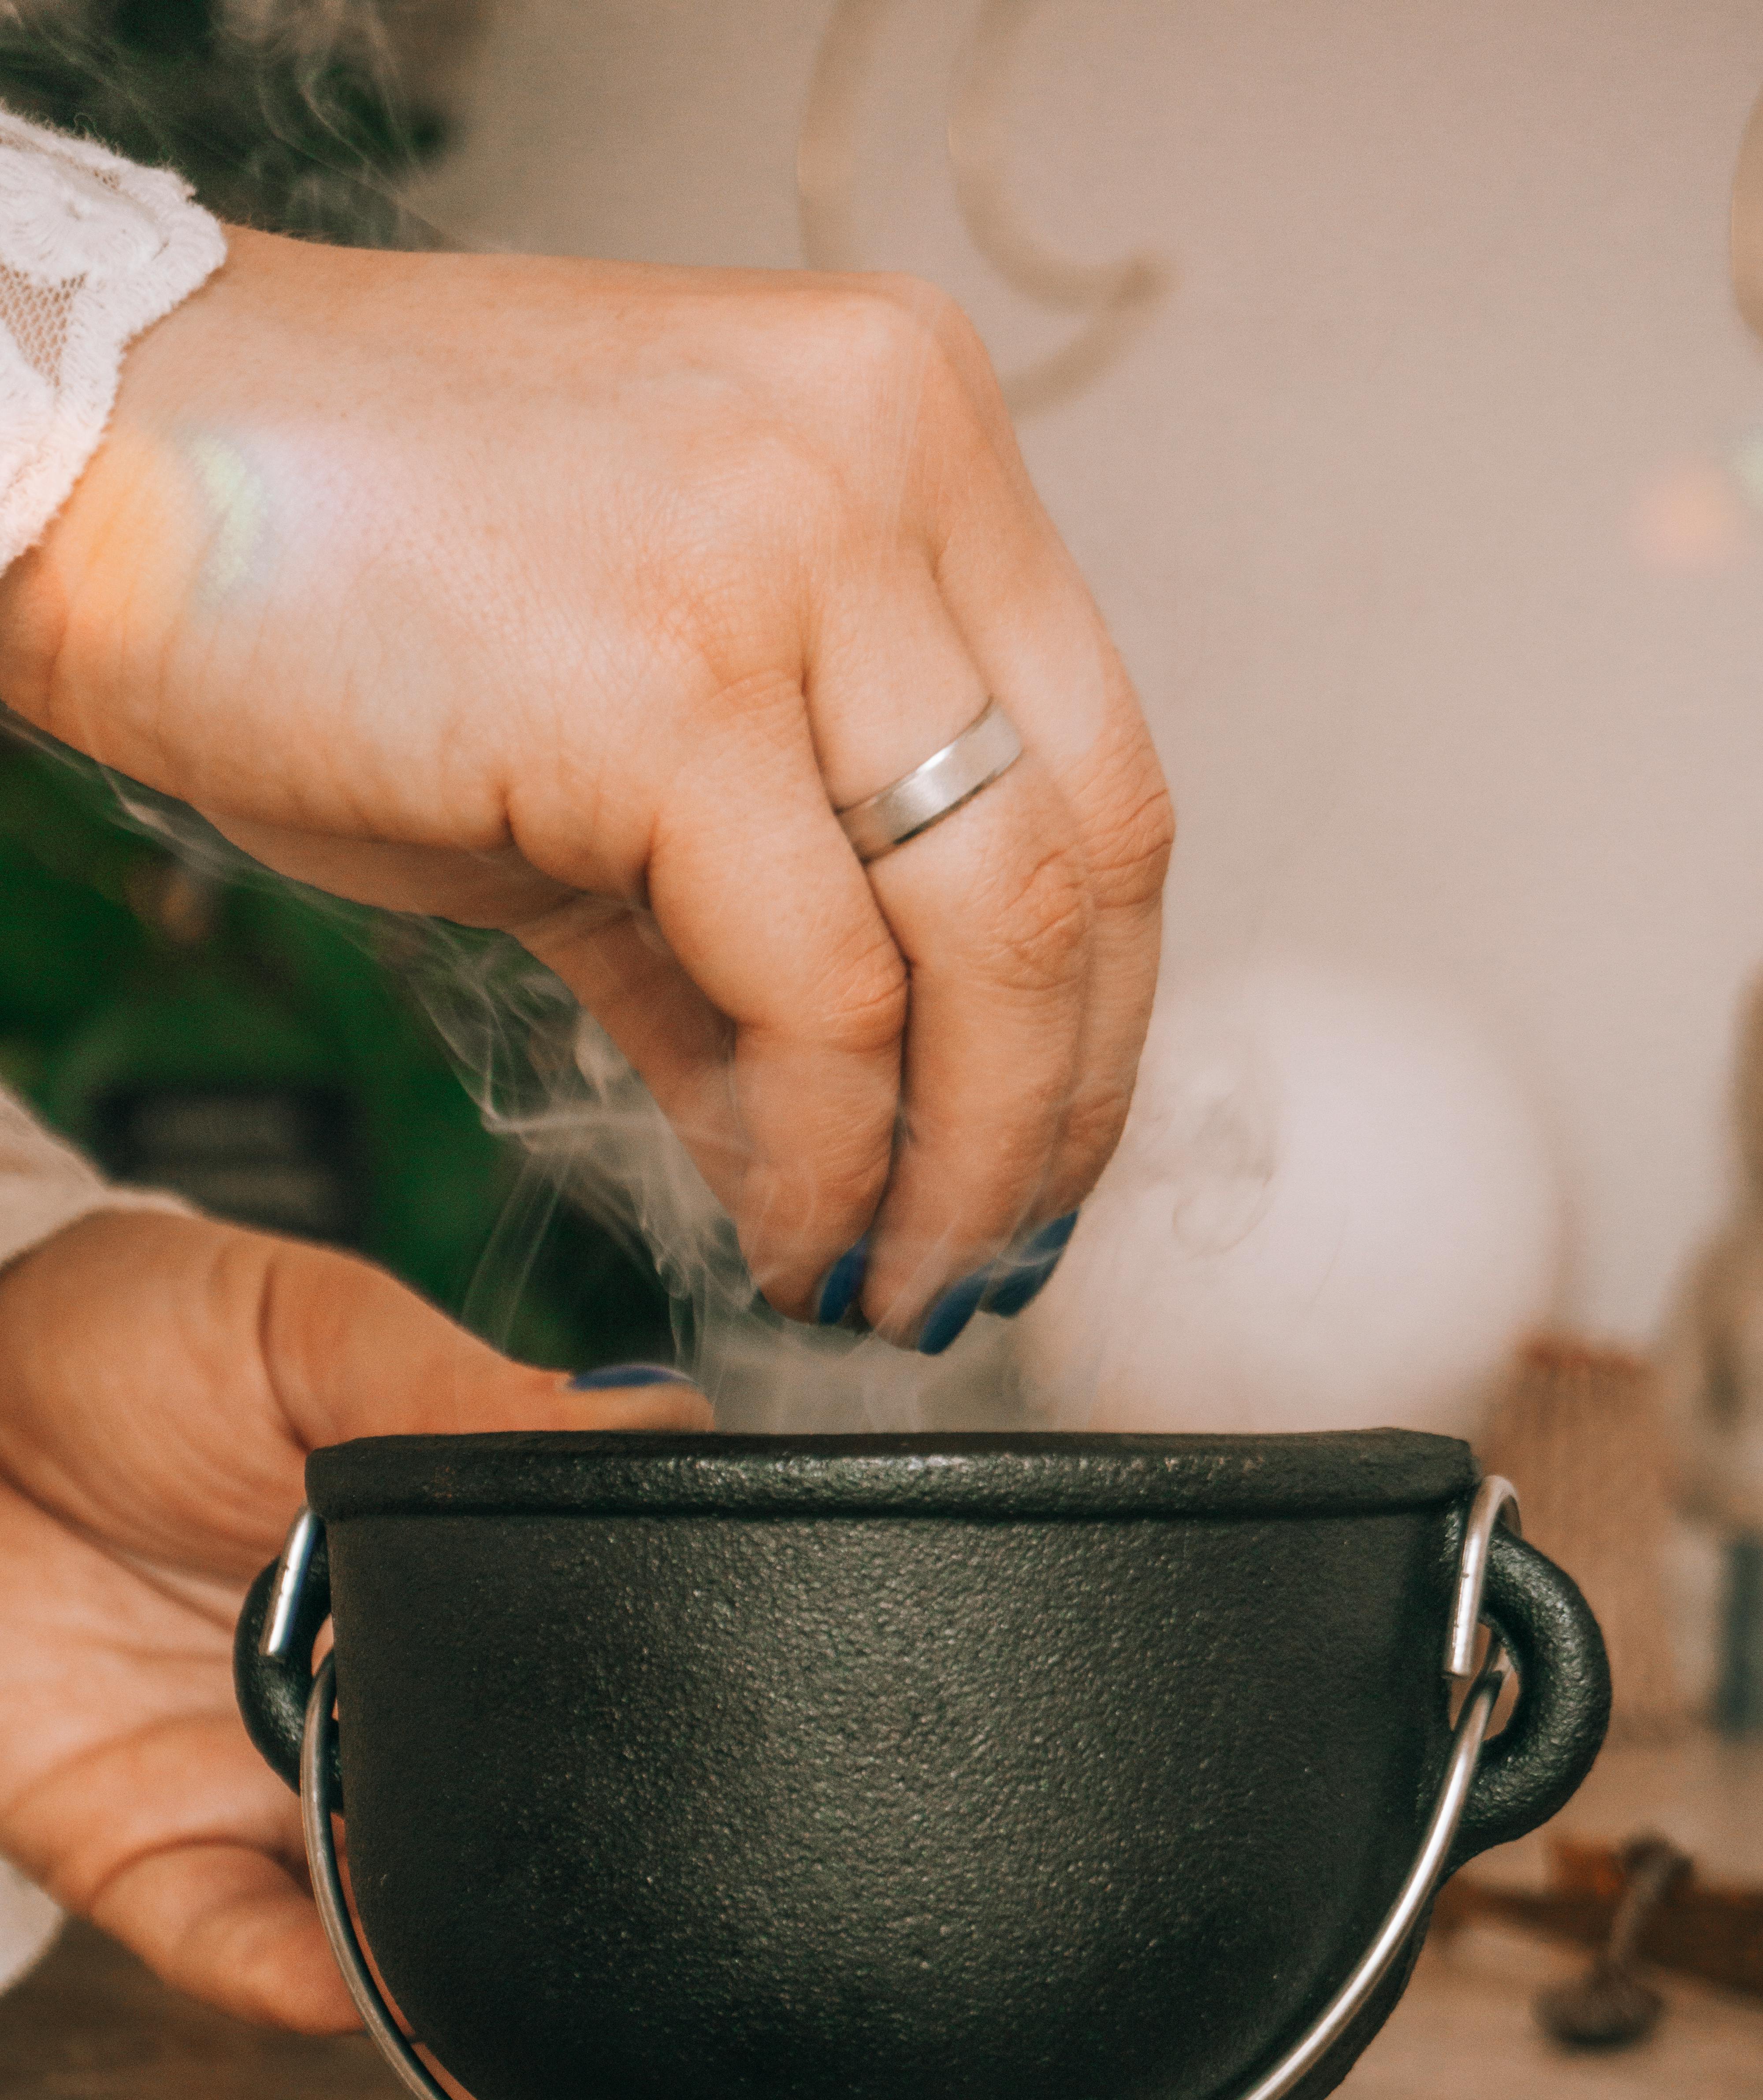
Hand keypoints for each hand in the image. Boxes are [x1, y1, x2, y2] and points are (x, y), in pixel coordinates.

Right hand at [0, 231, 1170, 1344]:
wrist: (96, 475)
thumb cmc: (339, 567)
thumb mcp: (628, 717)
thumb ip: (768, 908)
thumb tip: (858, 1127)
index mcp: (906, 427)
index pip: (1098, 769)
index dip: (1098, 1002)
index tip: (1051, 1143)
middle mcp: (882, 460)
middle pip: (1078, 864)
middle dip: (1049, 1112)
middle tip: (988, 1257)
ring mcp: (786, 558)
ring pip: (985, 940)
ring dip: (957, 1162)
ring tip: (896, 1279)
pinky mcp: (668, 687)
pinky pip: (819, 996)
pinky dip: (824, 1157)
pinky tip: (785, 1231)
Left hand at [0, 1209, 707, 2029]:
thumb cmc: (121, 1342)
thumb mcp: (311, 1323)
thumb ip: (460, 1388)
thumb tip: (649, 1416)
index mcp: (432, 1575)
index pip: (558, 1660)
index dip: (621, 1699)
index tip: (682, 1720)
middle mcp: (367, 1694)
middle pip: (490, 1801)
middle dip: (545, 1845)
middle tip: (604, 1855)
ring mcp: (261, 1781)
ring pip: (382, 1905)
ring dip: (440, 1945)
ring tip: (499, 1954)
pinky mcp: (147, 1846)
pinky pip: (232, 1945)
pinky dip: (295, 1980)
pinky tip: (350, 1982)